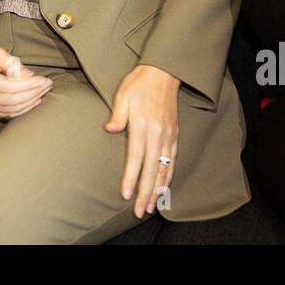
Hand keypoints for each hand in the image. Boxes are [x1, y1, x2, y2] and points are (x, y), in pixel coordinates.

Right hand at [0, 40, 51, 119]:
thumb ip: (14, 65)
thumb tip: (31, 77)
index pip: (10, 87)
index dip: (29, 86)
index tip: (44, 80)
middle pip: (11, 101)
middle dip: (32, 94)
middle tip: (46, 86)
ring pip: (9, 110)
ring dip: (28, 103)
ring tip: (41, 93)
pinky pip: (5, 113)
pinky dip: (20, 110)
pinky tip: (31, 102)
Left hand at [105, 64, 179, 217]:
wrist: (164, 73)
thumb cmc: (140, 83)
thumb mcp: (123, 95)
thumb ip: (118, 115)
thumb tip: (110, 129)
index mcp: (143, 125)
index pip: (136, 158)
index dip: (131, 178)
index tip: (126, 195)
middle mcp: (158, 134)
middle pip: (152, 170)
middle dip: (146, 193)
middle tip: (139, 211)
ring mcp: (168, 136)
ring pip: (164, 169)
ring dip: (157, 190)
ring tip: (151, 206)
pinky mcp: (174, 135)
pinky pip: (172, 161)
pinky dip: (168, 177)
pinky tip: (163, 188)